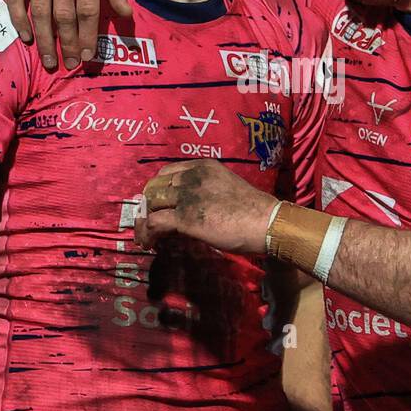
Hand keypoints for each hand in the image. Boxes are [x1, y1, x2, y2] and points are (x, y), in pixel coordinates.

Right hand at [4, 0, 131, 71]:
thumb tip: (126, 14)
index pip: (87, 8)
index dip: (88, 34)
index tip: (89, 55)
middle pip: (63, 14)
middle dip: (68, 43)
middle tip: (71, 63)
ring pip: (39, 11)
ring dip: (45, 40)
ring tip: (50, 61)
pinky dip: (18, 20)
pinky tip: (26, 38)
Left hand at [137, 160, 278, 255]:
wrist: (266, 222)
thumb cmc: (253, 210)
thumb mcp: (226, 189)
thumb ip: (206, 192)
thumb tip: (190, 209)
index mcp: (203, 167)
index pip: (167, 172)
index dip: (157, 189)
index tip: (157, 204)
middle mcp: (191, 176)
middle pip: (155, 187)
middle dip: (148, 205)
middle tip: (148, 221)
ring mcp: (186, 195)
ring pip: (151, 204)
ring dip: (144, 221)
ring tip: (146, 235)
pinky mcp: (184, 217)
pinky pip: (154, 223)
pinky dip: (147, 233)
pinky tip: (149, 243)